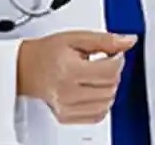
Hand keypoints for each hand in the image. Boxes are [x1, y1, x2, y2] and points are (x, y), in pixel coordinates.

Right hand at [16, 30, 136, 123]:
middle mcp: (67, 92)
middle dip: (114, 72)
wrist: (26, 68)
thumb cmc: (48, 52)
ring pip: (107, 102)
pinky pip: (98, 115)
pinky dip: (101, 103)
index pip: (111, 71)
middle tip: (103, 62)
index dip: (118, 58)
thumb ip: (105, 40)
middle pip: (111, 87)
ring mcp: (66, 108)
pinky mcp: (66, 117)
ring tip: (97, 75)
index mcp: (69, 70)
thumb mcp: (76, 38)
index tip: (114, 53)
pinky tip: (94, 90)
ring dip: (109, 87)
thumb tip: (128, 41)